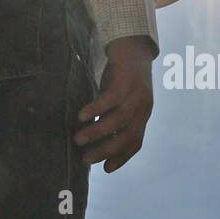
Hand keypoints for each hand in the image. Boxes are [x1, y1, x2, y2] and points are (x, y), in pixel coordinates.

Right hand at [74, 36, 154, 172]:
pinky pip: (110, 100)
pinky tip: (81, 116)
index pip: (135, 143)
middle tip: (85, 160)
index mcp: (142, 116)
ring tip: (78, 140)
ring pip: (118, 120)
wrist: (133, 49)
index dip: (122, 158)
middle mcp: (142, 109)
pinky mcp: (125, 82)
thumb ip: (113, 120)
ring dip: (97, 133)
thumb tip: (93, 140)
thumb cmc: (122, 80)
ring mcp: (135, 95)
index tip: (106, 170)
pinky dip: (96, 109)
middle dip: (105, 150)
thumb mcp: (122, 103)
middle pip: (126, 136)